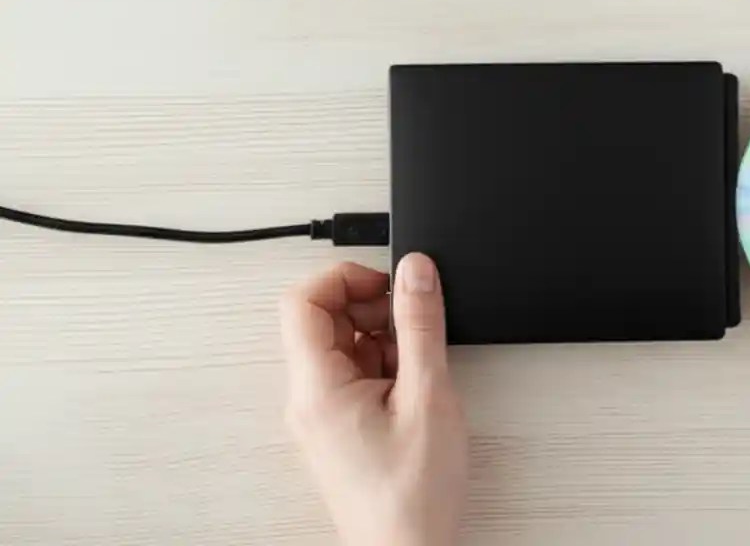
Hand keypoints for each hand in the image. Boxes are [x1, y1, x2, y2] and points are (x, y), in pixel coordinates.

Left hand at [280, 254, 467, 545]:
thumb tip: (414, 272)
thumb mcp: (427, 395)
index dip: (345, 278)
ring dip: (381, 337)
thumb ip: (419, 326)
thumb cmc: (412, 496)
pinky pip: (351, 373)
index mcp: (318, 389)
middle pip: (321, 320)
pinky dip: (384, 364)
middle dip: (369, 308)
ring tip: (419, 363)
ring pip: (340, 345)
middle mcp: (309, 399)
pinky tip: (414, 385)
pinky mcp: (339, 426)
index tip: (387, 283)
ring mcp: (322, 414)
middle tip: (412, 321)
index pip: (303, 302)